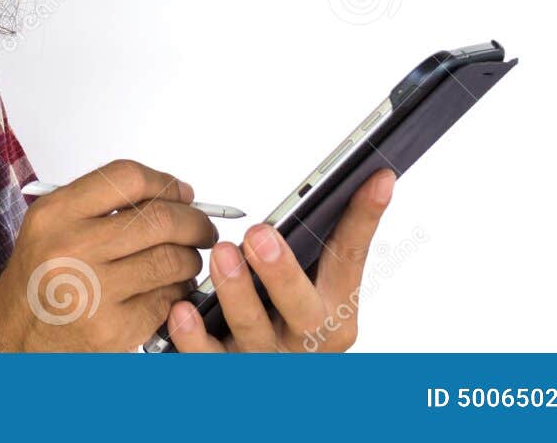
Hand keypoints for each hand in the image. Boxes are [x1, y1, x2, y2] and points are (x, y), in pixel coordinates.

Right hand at [0, 159, 216, 351]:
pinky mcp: (113, 329)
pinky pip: (167, 300)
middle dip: (194, 222)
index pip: (127, 178)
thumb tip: (173, 194)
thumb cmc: (39, 279)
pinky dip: (176, 293)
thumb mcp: (52, 226)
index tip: (181, 194)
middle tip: (202, 229)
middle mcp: (70, 248)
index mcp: (55, 214)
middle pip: (160, 219)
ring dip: (190, 259)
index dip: (165, 183)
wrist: (14, 338)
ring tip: (184, 261)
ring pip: (172, 260)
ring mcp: (93, 291)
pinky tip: (166, 291)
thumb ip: (102, 204)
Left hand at [166, 167, 395, 352]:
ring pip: (253, 331)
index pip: (350, 258)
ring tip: (222, 255)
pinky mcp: (227, 373)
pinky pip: (208, 359)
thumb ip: (317, 241)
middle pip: (303, 310)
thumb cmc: (283, 319)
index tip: (374, 177)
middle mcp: (306, 338)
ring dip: (236, 293)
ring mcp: (267, 360)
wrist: (264, 380)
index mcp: (334, 309)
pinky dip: (194, 336)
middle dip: (283, 272)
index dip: (363, 217)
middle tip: (260, 234)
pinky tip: (182, 309)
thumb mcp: (311, 284)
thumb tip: (355, 178)